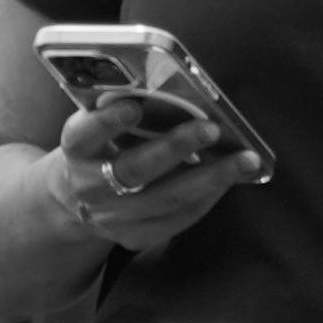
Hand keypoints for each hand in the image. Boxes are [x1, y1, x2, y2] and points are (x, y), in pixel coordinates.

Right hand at [52, 94, 250, 255]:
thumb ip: (120, 108)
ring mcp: (111, 217)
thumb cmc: (100, 148)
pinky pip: (177, 220)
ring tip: (246, 160)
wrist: (75, 199)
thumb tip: (173, 87)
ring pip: (165, 199)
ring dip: (211, 178)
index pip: (83, 137)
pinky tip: (230, 180)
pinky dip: (207, 198)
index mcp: (76, 151)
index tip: (132, 108)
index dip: (107, 123)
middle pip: (133, 170)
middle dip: (174, 148)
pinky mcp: (133, 236)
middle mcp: (88, 187)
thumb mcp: (97, 126)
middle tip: (211, 129)